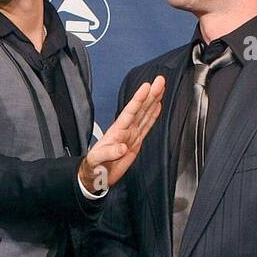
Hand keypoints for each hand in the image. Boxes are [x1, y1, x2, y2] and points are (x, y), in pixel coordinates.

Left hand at [78, 76, 165, 193]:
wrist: (96, 175)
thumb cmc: (94, 166)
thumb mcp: (97, 160)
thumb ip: (109, 153)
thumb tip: (122, 147)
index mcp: (116, 131)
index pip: (129, 112)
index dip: (138, 99)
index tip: (146, 87)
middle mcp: (125, 130)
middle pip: (141, 109)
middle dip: (151, 94)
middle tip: (160, 80)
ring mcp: (131, 135)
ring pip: (145, 114)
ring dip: (154, 101)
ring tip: (161, 87)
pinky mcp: (136, 142)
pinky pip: (147, 126)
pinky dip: (153, 115)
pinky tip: (158, 106)